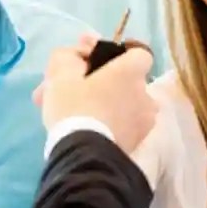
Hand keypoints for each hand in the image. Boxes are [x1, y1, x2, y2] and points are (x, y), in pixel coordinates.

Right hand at [38, 36, 156, 152]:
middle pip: (125, 81)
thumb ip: (68, 55)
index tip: (93, 62)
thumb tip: (78, 54)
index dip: (117, 56)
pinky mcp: (138, 142)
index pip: (137, 54)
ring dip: (103, 104)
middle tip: (70, 90)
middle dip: (98, 82)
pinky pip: (123, 125)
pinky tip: (84, 128)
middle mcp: (145, 93)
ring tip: (72, 112)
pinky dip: (107, 123)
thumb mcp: (61, 72)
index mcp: (132, 72)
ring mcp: (145, 120)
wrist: (84, 153)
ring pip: (122, 105)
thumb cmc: (75, 105)